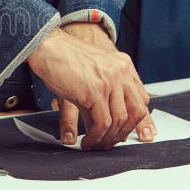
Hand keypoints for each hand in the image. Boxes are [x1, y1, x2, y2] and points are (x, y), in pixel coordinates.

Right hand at [27, 25, 149, 149]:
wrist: (47, 46)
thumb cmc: (64, 57)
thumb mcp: (91, 71)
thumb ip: (104, 89)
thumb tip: (105, 119)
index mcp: (123, 65)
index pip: (142, 98)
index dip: (139, 120)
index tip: (134, 133)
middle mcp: (120, 72)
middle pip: (136, 112)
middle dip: (123, 132)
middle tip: (109, 142)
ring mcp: (109, 81)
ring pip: (119, 121)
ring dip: (106, 138)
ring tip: (94, 144)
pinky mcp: (95, 91)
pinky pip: (101, 123)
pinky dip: (95, 136)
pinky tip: (87, 140)